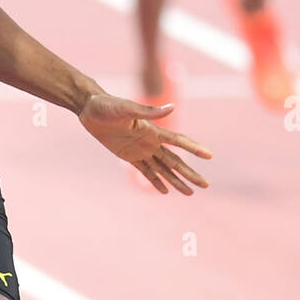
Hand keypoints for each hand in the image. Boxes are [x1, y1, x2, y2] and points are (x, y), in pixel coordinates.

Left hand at [79, 93, 212, 193]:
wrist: (90, 109)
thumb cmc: (107, 106)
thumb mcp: (126, 109)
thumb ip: (148, 111)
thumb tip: (172, 107)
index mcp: (153, 130)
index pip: (179, 141)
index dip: (194, 148)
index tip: (209, 156)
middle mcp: (151, 142)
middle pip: (175, 161)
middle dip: (190, 174)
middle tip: (206, 185)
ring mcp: (141, 150)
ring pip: (163, 169)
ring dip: (177, 181)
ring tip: (190, 193)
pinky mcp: (129, 156)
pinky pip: (146, 172)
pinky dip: (156, 181)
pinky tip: (166, 191)